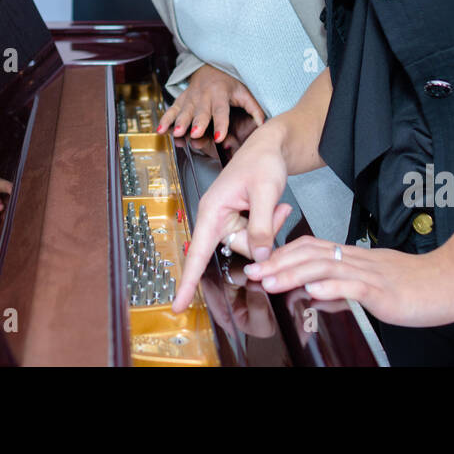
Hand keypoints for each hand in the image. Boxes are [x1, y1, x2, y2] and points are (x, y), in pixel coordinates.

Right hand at [157, 64, 265, 143]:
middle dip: (197, 123)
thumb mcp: (244, 92)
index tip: (220, 136)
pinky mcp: (182, 100)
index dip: (221, 123)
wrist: (211, 66)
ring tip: (176, 133)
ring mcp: (191, 97)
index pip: (221, 110)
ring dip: (179, 122)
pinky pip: (172, 110)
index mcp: (220, 93)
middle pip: (200, 112)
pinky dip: (165, 119)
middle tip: (195, 134)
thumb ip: (254, 109)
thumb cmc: (230, 82)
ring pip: (184, 111)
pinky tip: (160, 130)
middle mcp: (204, 95)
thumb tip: (264, 125)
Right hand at [171, 118, 295, 312]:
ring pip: (249, 244)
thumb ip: (262, 226)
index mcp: (212, 211)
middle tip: (275, 208)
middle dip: (260, 236)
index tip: (177, 305)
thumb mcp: (265, 191)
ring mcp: (228, 221)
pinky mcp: (239, 221)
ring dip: (268, 228)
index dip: (188, 281)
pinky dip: (269, 224)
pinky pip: (255, 237)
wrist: (269, 148)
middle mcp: (216, 219)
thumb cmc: (262, 162)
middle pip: (237, 248)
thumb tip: (259, 257)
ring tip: (276, 203)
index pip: (198, 253)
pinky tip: (275, 205)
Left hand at [242, 236, 453, 328]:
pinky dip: (332, 287)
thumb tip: (315, 292)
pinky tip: (314, 291)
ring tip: (272, 281)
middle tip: (253, 273)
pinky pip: (354, 286)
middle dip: (278, 264)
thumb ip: (344, 285)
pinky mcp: (384, 291)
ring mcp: (370, 274)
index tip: (259, 265)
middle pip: (311, 255)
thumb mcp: (372, 283)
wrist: (451, 281)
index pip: (311, 248)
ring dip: (295, 274)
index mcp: (353, 258)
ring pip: (326, 267)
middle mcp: (357, 261)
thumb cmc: (415, 285)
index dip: (282, 255)